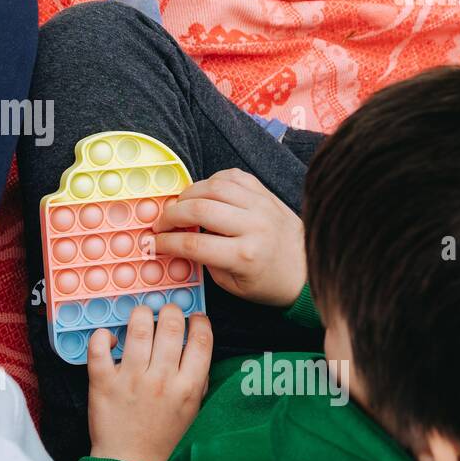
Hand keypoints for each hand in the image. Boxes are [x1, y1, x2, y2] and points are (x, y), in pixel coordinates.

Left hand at [87, 304, 212, 460]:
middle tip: (166, 310)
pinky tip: (109, 338)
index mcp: (187, 387)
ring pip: (138, 330)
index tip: (194, 317)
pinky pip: (99, 348)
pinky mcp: (103, 382)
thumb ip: (198, 379)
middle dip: (170, 310)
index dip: (199, 321)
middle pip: (170, 326)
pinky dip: (102, 336)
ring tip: (141, 314)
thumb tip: (197, 345)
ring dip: (140, 315)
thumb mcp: (192, 411)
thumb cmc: (164, 438)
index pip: (201, 340)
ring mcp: (131, 379)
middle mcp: (161, 379)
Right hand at [153, 168, 305, 307]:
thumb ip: (204, 261)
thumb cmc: (268, 282)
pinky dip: (211, 181)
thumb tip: (176, 241)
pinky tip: (204, 193)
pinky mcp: (265, 193)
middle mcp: (254, 225)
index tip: (153, 243)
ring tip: (179, 207)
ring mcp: (261, 204)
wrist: (306, 268)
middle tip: (160, 223)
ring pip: (213, 186)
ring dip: (188, 194)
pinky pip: (232, 176)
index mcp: (245, 255)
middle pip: (200, 209)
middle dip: (171, 215)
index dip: (167, 242)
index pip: (194, 243)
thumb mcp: (232, 284)